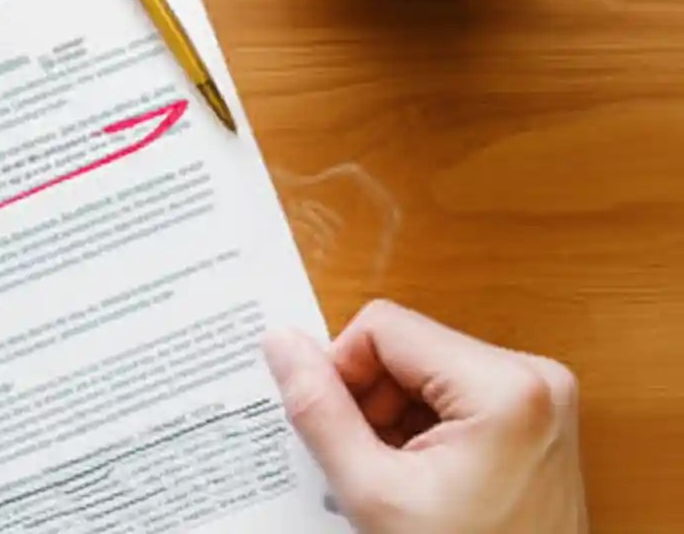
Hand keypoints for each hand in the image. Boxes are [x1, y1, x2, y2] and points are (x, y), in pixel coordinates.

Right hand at [263, 300, 586, 533]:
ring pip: (423, 370)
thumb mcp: (373, 492)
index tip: (330, 425)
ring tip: (391, 475)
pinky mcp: (533, 416)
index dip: (339, 370)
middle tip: (360, 460)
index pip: (384, 326)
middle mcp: (533, 377)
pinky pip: (453, 394)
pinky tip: (417, 475)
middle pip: (406, 346)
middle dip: (368, 400)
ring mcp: (538, 397)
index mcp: (505, 386)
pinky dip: (420, 428)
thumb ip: (319, 410)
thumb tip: (281, 345)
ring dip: (390, 416)